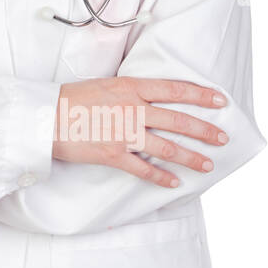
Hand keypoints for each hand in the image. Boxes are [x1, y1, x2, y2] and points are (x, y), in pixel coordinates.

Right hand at [53, 76, 229, 187]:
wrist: (45, 115)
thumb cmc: (71, 99)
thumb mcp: (104, 84)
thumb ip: (129, 91)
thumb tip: (148, 98)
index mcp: (130, 87)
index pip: (175, 90)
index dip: (201, 95)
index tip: (220, 100)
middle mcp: (132, 109)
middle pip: (178, 120)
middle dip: (204, 130)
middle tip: (222, 138)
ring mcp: (124, 133)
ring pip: (167, 147)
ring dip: (191, 157)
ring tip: (207, 165)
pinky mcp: (113, 154)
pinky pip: (143, 169)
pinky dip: (161, 177)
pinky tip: (174, 183)